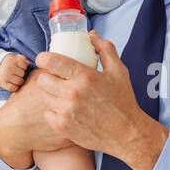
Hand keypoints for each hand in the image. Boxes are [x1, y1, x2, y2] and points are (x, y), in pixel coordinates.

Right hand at [0, 53, 29, 91]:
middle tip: (15, 73)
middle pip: (22, 74)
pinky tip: (12, 84)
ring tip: (14, 78)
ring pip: (20, 82)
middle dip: (20, 74)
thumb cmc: (7, 63)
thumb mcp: (13, 58)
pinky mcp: (2, 83)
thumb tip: (28, 64)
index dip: (23, 67)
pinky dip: (14, 87)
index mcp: (11, 60)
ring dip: (18, 81)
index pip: (24, 66)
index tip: (18, 67)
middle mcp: (9, 67)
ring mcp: (5, 76)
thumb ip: (22, 58)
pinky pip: (14, 88)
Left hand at [31, 30, 168, 169]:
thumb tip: (91, 36)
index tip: (45, 60)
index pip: (50, 61)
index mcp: (85, 76)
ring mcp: (66, 111)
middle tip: (57, 79)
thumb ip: (105, 49)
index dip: (43, 59)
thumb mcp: (119, 71)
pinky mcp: (62, 127)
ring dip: (50, 94)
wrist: (126, 134)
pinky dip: (53, 111)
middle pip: (42, 79)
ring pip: (43, 96)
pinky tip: (65, 110)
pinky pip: (46, 114)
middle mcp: (72, 93)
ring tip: (62, 95)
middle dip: (48, 77)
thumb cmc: (123, 101)